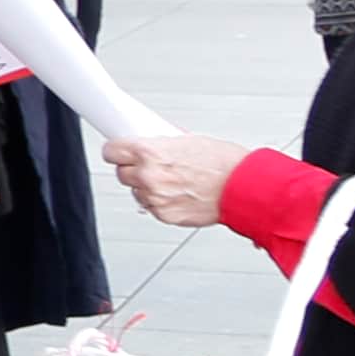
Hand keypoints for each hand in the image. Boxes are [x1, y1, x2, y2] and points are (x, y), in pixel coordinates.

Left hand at [105, 131, 246, 226]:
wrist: (243, 187)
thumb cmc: (224, 163)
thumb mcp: (188, 141)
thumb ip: (162, 144)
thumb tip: (149, 140)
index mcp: (150, 152)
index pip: (111, 151)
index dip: (116, 151)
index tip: (118, 151)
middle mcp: (149, 176)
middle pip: (121, 173)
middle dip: (134, 169)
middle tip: (152, 166)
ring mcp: (155, 197)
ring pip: (136, 192)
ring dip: (147, 187)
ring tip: (172, 181)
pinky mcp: (164, 215)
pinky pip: (151, 206)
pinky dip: (160, 202)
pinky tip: (179, 194)